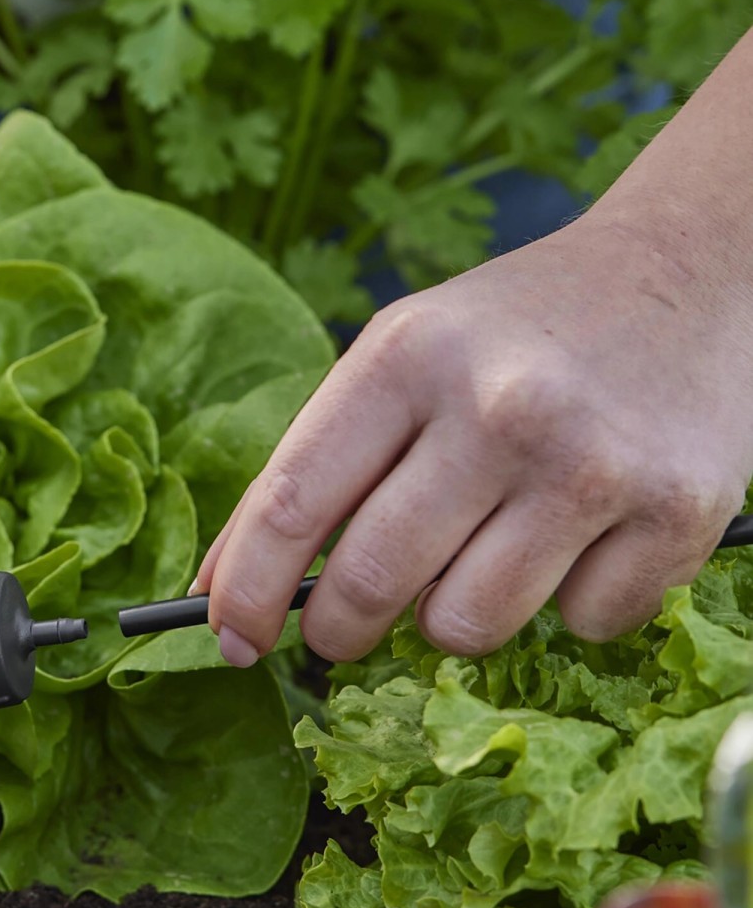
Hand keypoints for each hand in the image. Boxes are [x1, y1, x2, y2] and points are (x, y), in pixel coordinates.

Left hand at [199, 206, 752, 663]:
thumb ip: (315, 461)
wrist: (684, 269)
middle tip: (339, 630)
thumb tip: (222, 582)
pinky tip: (579, 537)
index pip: (294, 500)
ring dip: (453, 618)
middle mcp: (496, 406)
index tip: (228, 638)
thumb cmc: (514, 329)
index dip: (247, 587)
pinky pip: (583, 625)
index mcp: (405, 355)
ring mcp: (590, 461)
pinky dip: (569, 603)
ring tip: (475, 557)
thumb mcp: (400, 354)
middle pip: (372, 580)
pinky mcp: (678, 510)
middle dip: (337, 628)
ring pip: (467, 625)